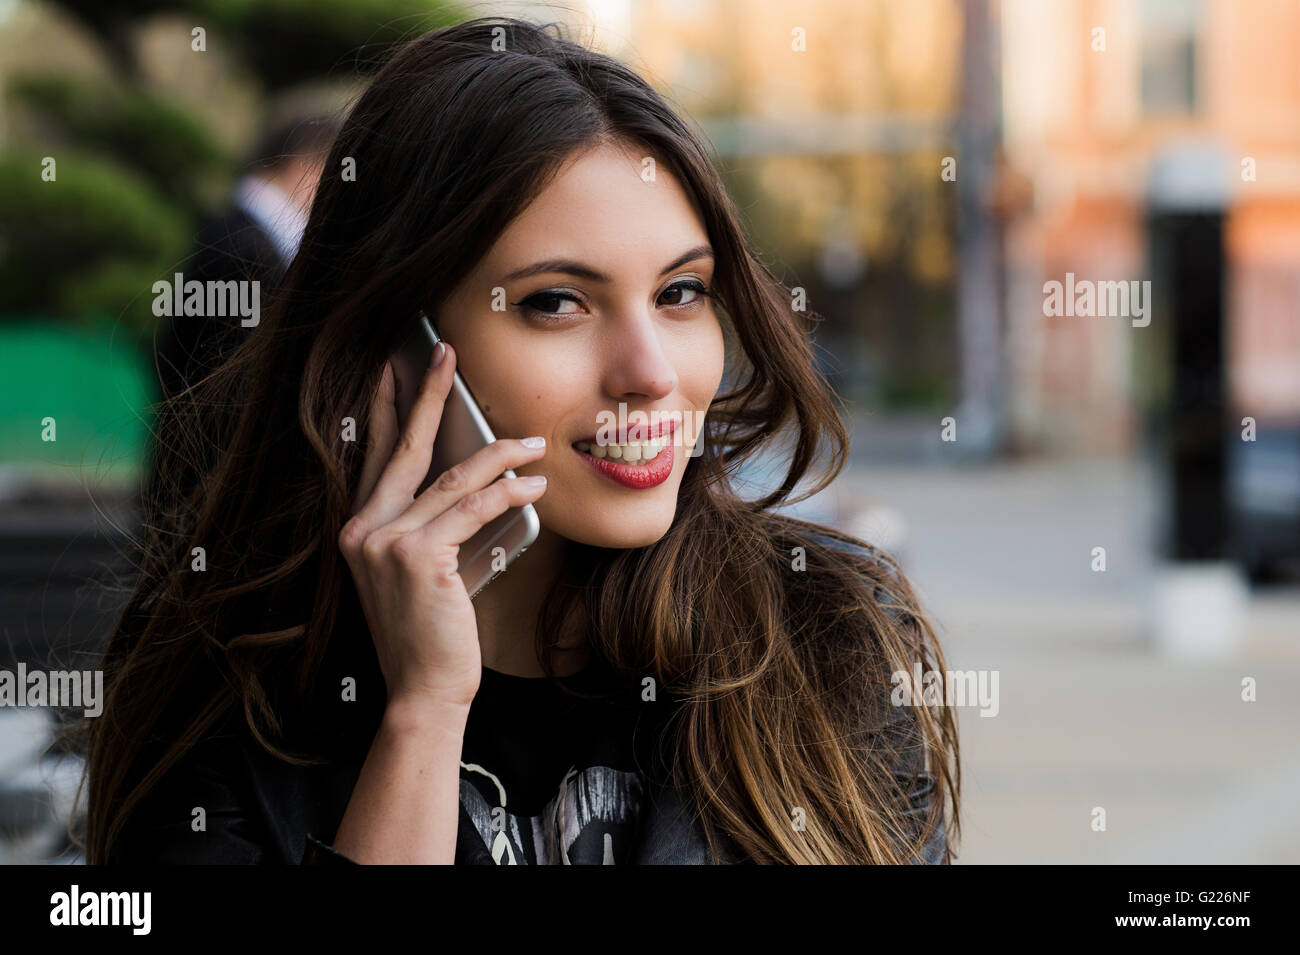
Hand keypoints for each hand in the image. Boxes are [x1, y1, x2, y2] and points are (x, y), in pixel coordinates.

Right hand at [338, 342, 547, 707]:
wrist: (423, 688)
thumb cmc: (431, 631)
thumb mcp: (426, 569)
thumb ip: (436, 525)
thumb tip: (476, 478)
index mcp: (358, 528)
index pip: (377, 455)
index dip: (388, 407)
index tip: (397, 366)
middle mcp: (362, 529)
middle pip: (403, 447)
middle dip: (430, 395)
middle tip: (446, 351)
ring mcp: (384, 542)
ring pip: (452, 478)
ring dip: (499, 455)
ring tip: (532, 442)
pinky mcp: (418, 557)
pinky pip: (472, 509)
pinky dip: (508, 493)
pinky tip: (533, 486)